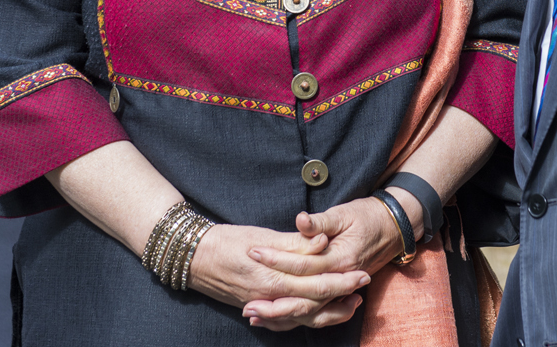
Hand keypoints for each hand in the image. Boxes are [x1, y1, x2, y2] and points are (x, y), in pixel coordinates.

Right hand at [185, 224, 367, 330]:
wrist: (193, 257)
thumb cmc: (227, 240)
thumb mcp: (262, 236)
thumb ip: (295, 243)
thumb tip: (323, 242)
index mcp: (273, 276)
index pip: (317, 281)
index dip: (341, 278)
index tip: (361, 271)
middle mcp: (270, 296)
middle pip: (315, 301)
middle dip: (342, 294)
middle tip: (363, 284)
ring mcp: (263, 306)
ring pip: (303, 316)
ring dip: (329, 312)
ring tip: (350, 302)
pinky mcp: (257, 308)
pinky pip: (286, 321)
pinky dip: (305, 319)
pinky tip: (319, 313)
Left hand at [242, 197, 410, 329]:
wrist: (393, 226)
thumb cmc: (368, 216)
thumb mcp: (344, 213)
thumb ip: (321, 221)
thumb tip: (301, 220)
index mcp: (340, 259)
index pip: (303, 265)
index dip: (277, 260)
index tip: (254, 254)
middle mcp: (340, 278)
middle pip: (304, 298)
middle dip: (274, 303)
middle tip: (247, 304)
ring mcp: (341, 289)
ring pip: (310, 312)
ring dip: (282, 316)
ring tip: (255, 316)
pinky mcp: (339, 292)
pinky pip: (317, 313)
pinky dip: (296, 317)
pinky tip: (275, 318)